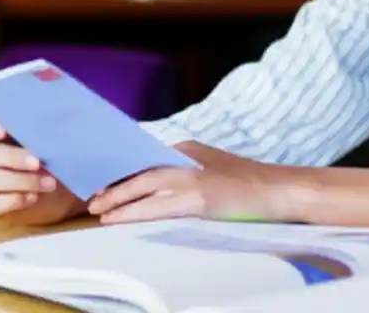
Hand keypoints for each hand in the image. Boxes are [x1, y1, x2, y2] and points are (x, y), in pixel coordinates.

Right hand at [0, 116, 84, 225]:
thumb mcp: (56, 140)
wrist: (67, 191)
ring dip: (21, 180)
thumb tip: (55, 121)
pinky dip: (11, 201)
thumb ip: (47, 130)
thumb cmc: (58, 157)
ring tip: (49, 183)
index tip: (3, 131)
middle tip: (39, 162)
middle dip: (14, 158)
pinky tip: (32, 198)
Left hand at [86, 144, 289, 224]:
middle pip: (138, 167)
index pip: (144, 156)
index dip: (119, 168)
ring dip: (116, 197)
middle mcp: (185, 157)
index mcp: (185, 150)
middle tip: (90, 195)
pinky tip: (116, 218)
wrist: (278, 189)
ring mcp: (192, 177)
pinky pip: (157, 205)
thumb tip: (154, 179)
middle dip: (112, 181)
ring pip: (143, 185)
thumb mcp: (210, 166)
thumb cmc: (247, 182)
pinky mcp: (199, 197)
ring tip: (96, 208)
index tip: (98, 177)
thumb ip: (184, 167)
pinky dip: (133, 210)